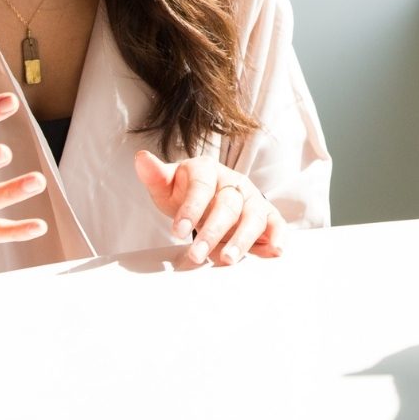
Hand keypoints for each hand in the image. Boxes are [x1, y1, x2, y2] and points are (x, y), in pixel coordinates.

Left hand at [134, 149, 285, 266]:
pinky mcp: (266, 215)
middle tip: (196, 255)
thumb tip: (141, 159)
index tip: (176, 231)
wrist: (207, 196)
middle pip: (227, 205)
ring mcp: (252, 198)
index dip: (190, 208)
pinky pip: (276, 224)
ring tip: (226, 260)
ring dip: (242, 240)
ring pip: (252, 217)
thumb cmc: (186, 192)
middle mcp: (233, 182)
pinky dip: (277, 237)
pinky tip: (273, 252)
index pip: (201, 187)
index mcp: (207, 170)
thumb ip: (155, 176)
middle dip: (212, 232)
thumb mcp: (167, 185)